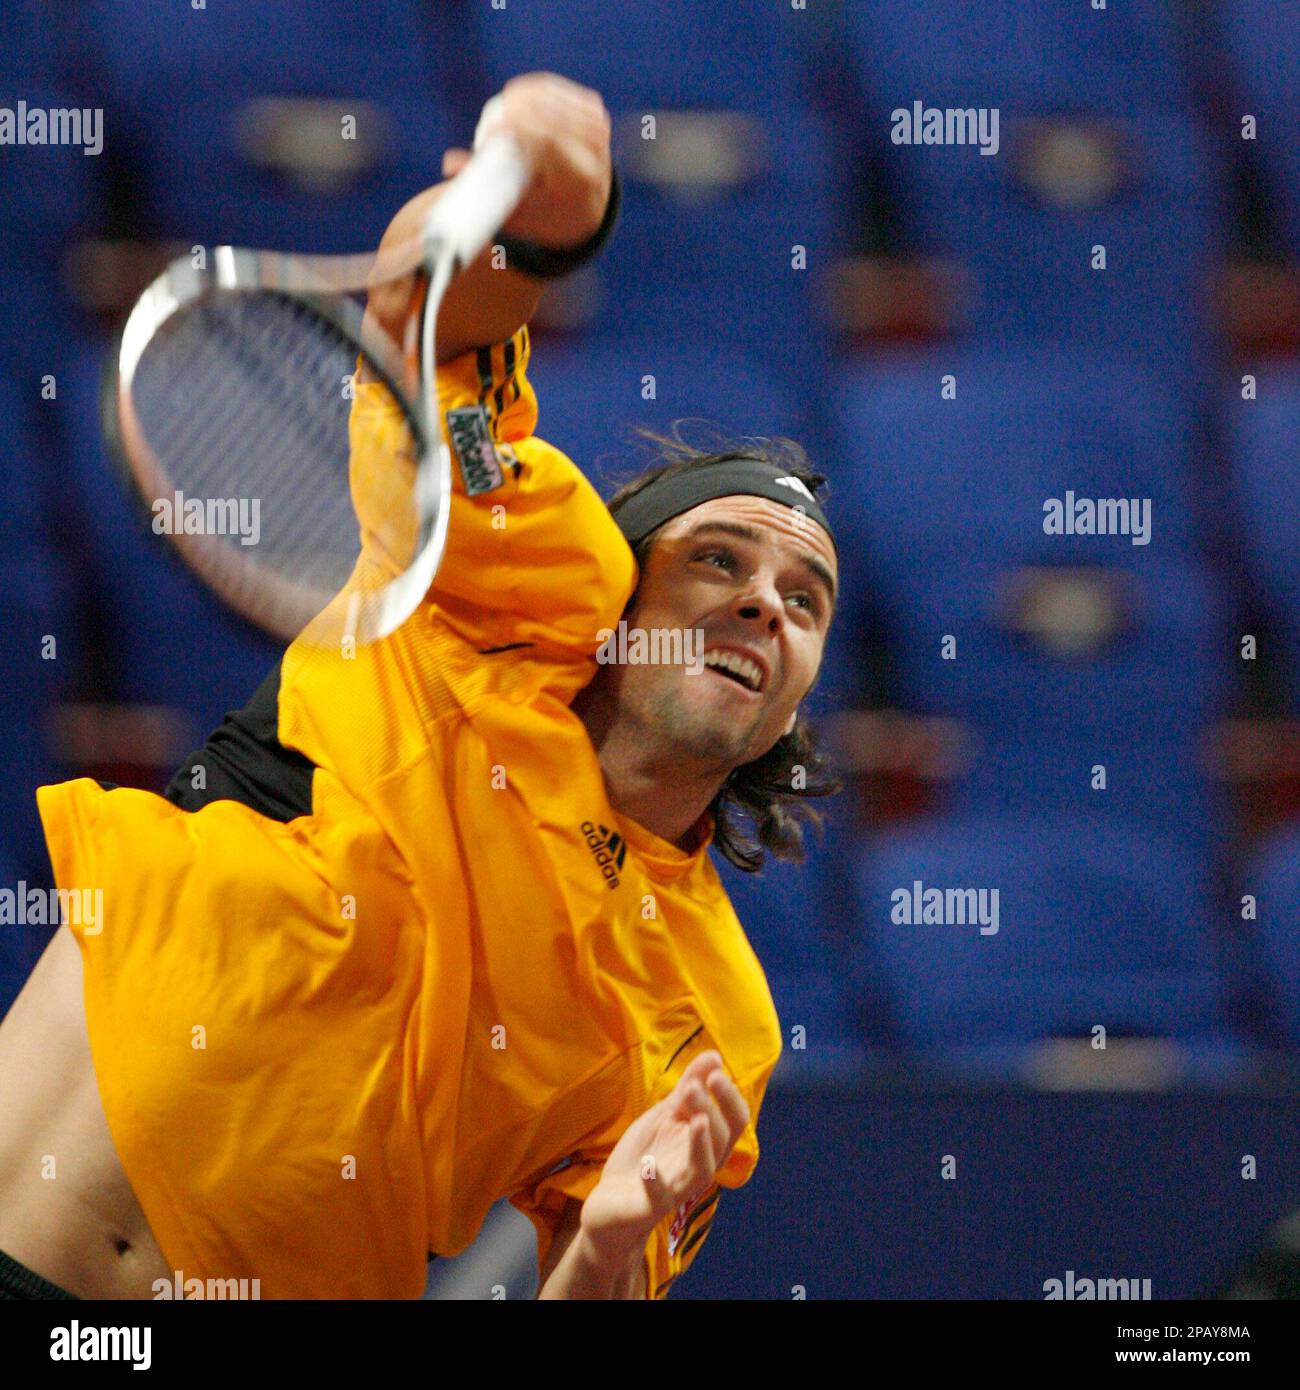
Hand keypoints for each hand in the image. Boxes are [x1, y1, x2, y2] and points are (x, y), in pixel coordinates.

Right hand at [441, 72, 612, 250]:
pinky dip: (527, 93)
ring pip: (547, 95)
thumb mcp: (517, 214)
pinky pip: (552, 88)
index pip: (548, 142)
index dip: (515, 129)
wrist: (586, 210)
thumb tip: (450, 164)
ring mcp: (598, 127)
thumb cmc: (545, 215)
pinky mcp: (592, 110)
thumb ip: (486, 190)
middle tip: (488, 128)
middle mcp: (596, 151)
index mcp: (581, 180)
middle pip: (546, 115)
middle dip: (510, 113)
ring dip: (516, 102)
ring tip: (499, 122)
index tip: (488, 132)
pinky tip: (513, 105)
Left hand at [578, 1050, 749, 1274]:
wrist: (611, 1201)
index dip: (730, 1097)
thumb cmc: (646, 1155)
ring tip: (694, 1118)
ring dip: (700, 1143)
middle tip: (692, 1086)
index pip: (735, 1121)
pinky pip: (660, 1198)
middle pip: (721, 1139)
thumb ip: (689, 1088)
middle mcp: (699, 1165)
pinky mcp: (652, 1206)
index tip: (715, 1071)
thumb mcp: (666, 1115)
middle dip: (710, 1109)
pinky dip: (655, 1181)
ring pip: (703, 1169)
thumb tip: (715, 1056)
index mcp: (706, 1142)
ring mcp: (678, 1187)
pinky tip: (649, 1165)